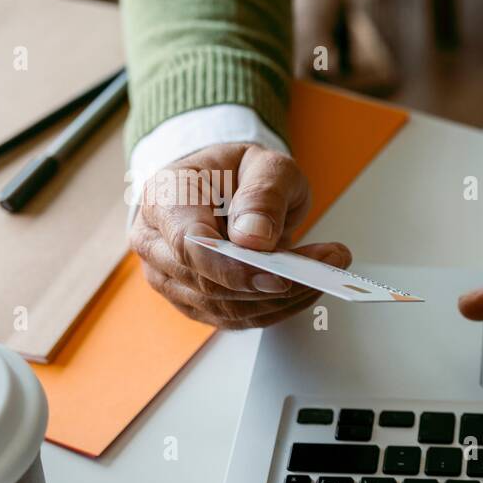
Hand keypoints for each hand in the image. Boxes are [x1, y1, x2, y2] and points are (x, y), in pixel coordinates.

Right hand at [130, 143, 350, 328]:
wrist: (225, 185)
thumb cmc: (237, 171)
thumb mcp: (264, 163)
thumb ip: (262, 194)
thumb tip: (254, 238)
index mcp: (164, 199)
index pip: (187, 244)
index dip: (234, 266)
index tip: (281, 274)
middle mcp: (156, 243)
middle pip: (209, 283)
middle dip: (273, 283)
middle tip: (326, 264)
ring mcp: (172, 278)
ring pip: (227, 308)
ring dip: (284, 298)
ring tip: (327, 269)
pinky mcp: (196, 302)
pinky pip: (238, 318)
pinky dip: (279, 307)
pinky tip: (308, 287)